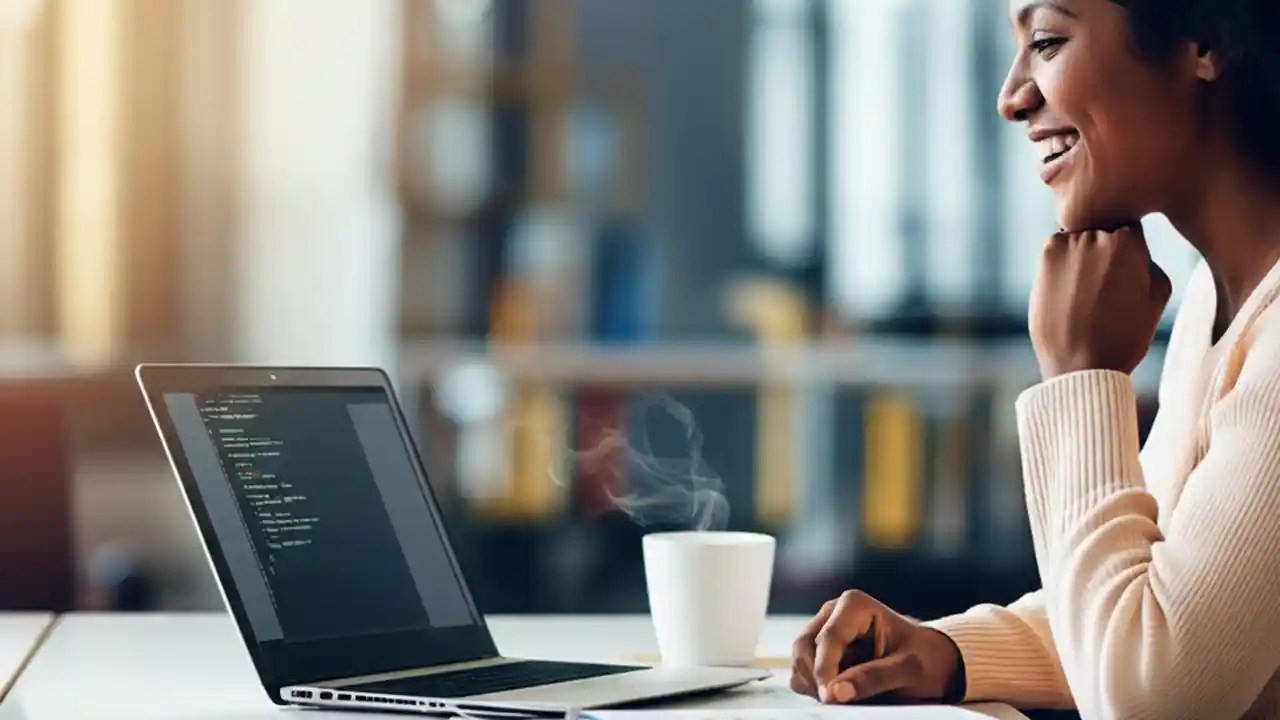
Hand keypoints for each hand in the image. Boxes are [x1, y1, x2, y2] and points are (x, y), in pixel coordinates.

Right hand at [789, 590, 962, 704]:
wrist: (930, 662)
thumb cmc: (924, 658)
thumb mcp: (908, 669)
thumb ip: (874, 678)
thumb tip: (836, 692)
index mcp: (854, 605)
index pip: (828, 638)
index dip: (825, 670)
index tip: (830, 697)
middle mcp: (832, 613)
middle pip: (804, 647)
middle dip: (817, 677)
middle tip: (837, 702)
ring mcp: (822, 631)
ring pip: (799, 661)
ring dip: (814, 684)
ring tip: (848, 695)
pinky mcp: (819, 651)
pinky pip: (802, 672)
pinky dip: (814, 688)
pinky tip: (841, 692)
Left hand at [1029, 223, 1171, 379]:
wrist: (1083, 364)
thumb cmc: (1125, 334)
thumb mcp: (1158, 293)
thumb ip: (1149, 258)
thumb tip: (1133, 242)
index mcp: (1130, 240)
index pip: (1130, 227)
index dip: (1128, 250)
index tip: (1124, 273)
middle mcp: (1098, 234)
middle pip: (1103, 230)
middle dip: (1104, 251)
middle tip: (1103, 286)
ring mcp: (1068, 243)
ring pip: (1079, 237)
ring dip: (1082, 255)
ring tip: (1085, 293)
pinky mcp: (1046, 255)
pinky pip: (1058, 248)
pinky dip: (1062, 263)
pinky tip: (1068, 291)